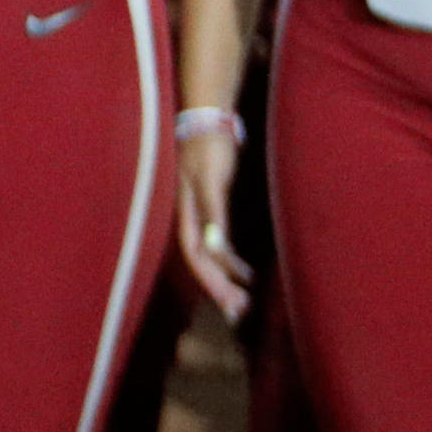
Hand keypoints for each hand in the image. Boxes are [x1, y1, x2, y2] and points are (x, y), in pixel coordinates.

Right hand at [175, 128, 250, 322]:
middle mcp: (191, 218)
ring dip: (226, 278)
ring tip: (244, 300)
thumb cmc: (208, 146)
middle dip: (218, 288)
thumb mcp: (210, 178)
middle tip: (240, 312)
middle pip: (202, 262)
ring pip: (210, 255)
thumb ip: (212, 212)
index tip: (229, 301)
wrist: (210, 119)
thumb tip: (215, 248)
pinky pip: (220, 244)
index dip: (210, 280)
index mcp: (186, 213)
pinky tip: (245, 273)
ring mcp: (201, 213)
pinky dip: (231, 261)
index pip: (195, 256)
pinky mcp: (214, 207)